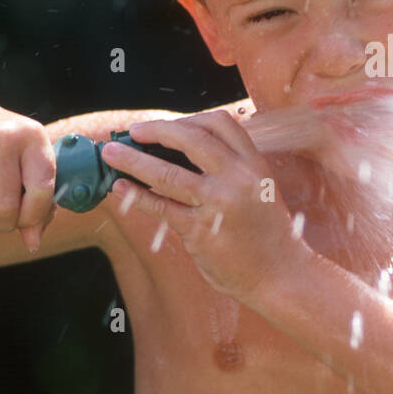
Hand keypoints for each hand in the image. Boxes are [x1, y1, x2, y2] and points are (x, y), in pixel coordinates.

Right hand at [0, 95, 55, 250]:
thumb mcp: (28, 164)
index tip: (25, 221)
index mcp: (32, 137)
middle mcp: (0, 137)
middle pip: (3, 207)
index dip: (33, 216)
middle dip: (2, 226)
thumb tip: (32, 244)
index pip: (41, 190)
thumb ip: (39, 204)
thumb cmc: (2, 151)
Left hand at [99, 109, 300, 300]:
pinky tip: (122, 189)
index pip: (221, 124)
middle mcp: (238, 178)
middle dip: (157, 131)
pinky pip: (161, 207)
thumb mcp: (261, 189)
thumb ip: (232, 170)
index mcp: (255, 164)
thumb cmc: (267, 233)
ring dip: (133, 160)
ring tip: (112, 154)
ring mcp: (218, 204)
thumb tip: (182, 153)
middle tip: (134, 132)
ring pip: (167, 173)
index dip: (189, 119)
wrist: (280, 273)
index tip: (168, 125)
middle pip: (191, 139)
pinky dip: (137, 196)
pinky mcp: (201, 231)